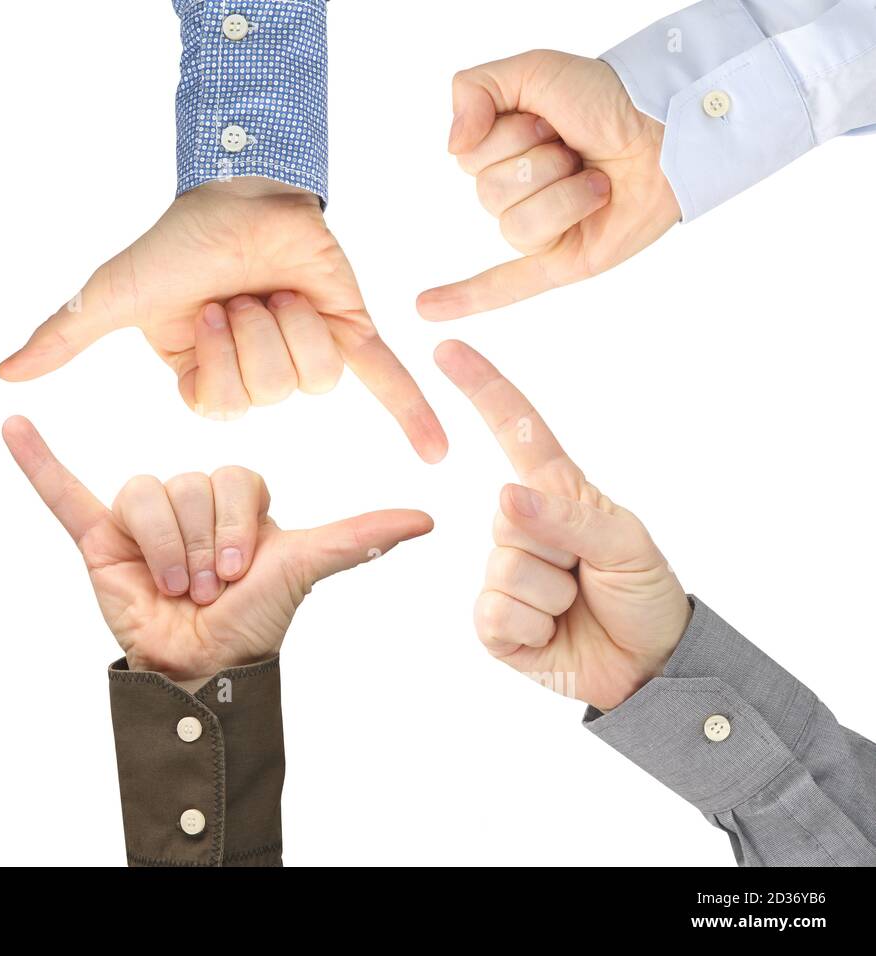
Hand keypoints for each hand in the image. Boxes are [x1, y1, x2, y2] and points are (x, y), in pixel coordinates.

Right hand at [0, 179, 448, 462]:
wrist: (239, 190)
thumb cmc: (174, 246)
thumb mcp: (114, 298)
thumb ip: (62, 339)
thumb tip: (0, 375)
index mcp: (208, 380)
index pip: (224, 406)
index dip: (216, 357)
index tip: (206, 310)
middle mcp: (258, 374)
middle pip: (271, 391)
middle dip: (255, 329)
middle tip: (245, 292)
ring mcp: (305, 353)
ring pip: (313, 374)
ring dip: (293, 317)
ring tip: (279, 287)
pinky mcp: (351, 331)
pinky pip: (385, 383)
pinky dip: (415, 415)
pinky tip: (439, 456)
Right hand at [3, 416, 433, 685]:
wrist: (197, 667)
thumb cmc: (255, 619)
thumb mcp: (305, 568)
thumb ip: (358, 538)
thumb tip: (427, 517)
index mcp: (237, 493)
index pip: (235, 477)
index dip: (236, 526)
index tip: (237, 574)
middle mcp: (189, 494)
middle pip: (190, 485)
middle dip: (199, 548)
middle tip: (201, 588)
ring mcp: (141, 511)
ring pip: (146, 494)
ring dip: (161, 550)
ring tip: (168, 587)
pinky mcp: (96, 533)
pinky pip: (64, 489)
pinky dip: (37, 460)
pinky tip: (12, 426)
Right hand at [417, 51, 679, 321]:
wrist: (670, 131)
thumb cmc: (608, 99)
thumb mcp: (536, 71)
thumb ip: (476, 89)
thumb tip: (453, 146)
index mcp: (502, 149)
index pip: (470, 156)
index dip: (509, 133)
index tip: (549, 118)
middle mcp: (515, 191)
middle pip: (488, 192)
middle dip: (538, 162)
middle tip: (576, 147)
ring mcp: (539, 230)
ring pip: (514, 226)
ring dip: (563, 195)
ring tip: (595, 180)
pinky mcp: (561, 260)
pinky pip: (505, 286)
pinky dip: (465, 299)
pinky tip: (428, 307)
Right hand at [436, 341, 690, 709]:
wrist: (651, 670)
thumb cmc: (645, 595)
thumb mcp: (629, 546)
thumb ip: (569, 517)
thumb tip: (505, 495)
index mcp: (558, 494)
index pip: (515, 432)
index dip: (483, 389)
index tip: (448, 349)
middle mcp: (523, 527)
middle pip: (506, 516)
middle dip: (556, 551)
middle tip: (587, 577)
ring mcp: (505, 574)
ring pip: (506, 571)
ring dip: (551, 598)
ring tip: (576, 608)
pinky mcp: (494, 620)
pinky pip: (495, 613)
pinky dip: (531, 630)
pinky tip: (551, 635)